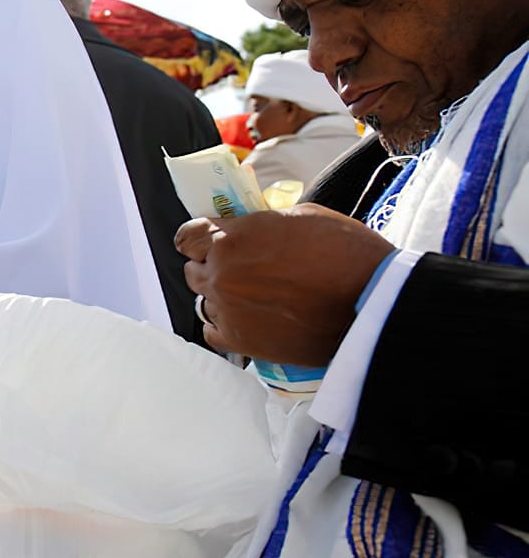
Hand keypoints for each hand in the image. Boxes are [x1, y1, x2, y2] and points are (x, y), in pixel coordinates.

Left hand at [176, 205, 394, 365]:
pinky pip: (213, 331)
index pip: (188, 237)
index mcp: (231, 239)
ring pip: (203, 300)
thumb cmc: (346, 253)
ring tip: (251, 294)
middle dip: (211, 265)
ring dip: (220, 295)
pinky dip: (225, 324)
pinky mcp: (239, 341)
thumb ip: (262, 224)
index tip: (208, 240)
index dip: (198, 237)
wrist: (370, 301)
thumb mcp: (301, 216)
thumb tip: (249, 226)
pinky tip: (247, 317)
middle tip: (237, 267)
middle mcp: (221, 275)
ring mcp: (227, 309)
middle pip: (193, 269)